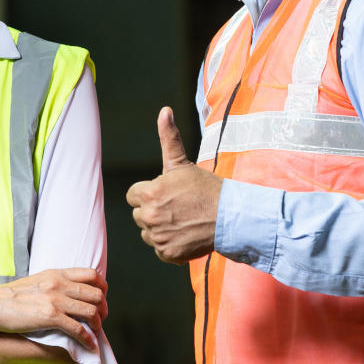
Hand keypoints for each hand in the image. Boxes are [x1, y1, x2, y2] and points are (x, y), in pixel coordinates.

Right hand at [0, 268, 105, 349]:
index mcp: (56, 273)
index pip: (91, 274)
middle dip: (103, 309)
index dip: (102, 288)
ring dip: (97, 325)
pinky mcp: (50, 317)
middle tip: (100, 319)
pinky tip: (88, 345)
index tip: (101, 299)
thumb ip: (53, 285)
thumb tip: (66, 295)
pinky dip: (87, 339)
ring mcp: (55, 300)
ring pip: (91, 311)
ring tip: (95, 333)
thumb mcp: (35, 282)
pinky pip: (78, 329)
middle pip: (96, 294)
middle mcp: (59, 284)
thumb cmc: (9, 296)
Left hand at [126, 106, 221, 263]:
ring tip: (182, 220)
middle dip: (154, 211)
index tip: (167, 193)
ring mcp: (158, 237)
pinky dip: (170, 245)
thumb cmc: (206, 188)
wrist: (230, 217)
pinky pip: (159, 249)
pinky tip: (185, 235)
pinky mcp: (168, 254)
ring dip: (160, 229)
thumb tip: (164, 110)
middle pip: (139, 215)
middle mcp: (149, 217)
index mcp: (148, 193)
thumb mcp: (182, 163)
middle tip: (178, 207)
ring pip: (148, 233)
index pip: (133, 195)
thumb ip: (169, 138)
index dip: (149, 193)